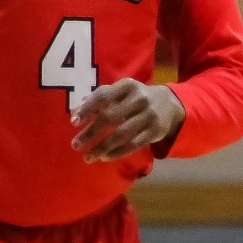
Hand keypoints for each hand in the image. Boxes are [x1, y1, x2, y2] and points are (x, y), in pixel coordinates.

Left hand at [70, 79, 184, 162]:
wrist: (169, 104)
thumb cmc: (135, 97)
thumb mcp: (120, 91)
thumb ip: (100, 98)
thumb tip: (76, 110)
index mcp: (127, 85)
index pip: (103, 96)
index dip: (87, 109)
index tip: (73, 122)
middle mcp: (139, 99)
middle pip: (110, 117)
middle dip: (90, 132)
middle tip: (75, 145)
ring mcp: (149, 115)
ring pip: (122, 134)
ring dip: (102, 147)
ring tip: (88, 156)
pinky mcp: (156, 131)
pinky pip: (134, 144)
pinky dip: (117, 152)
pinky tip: (105, 157)